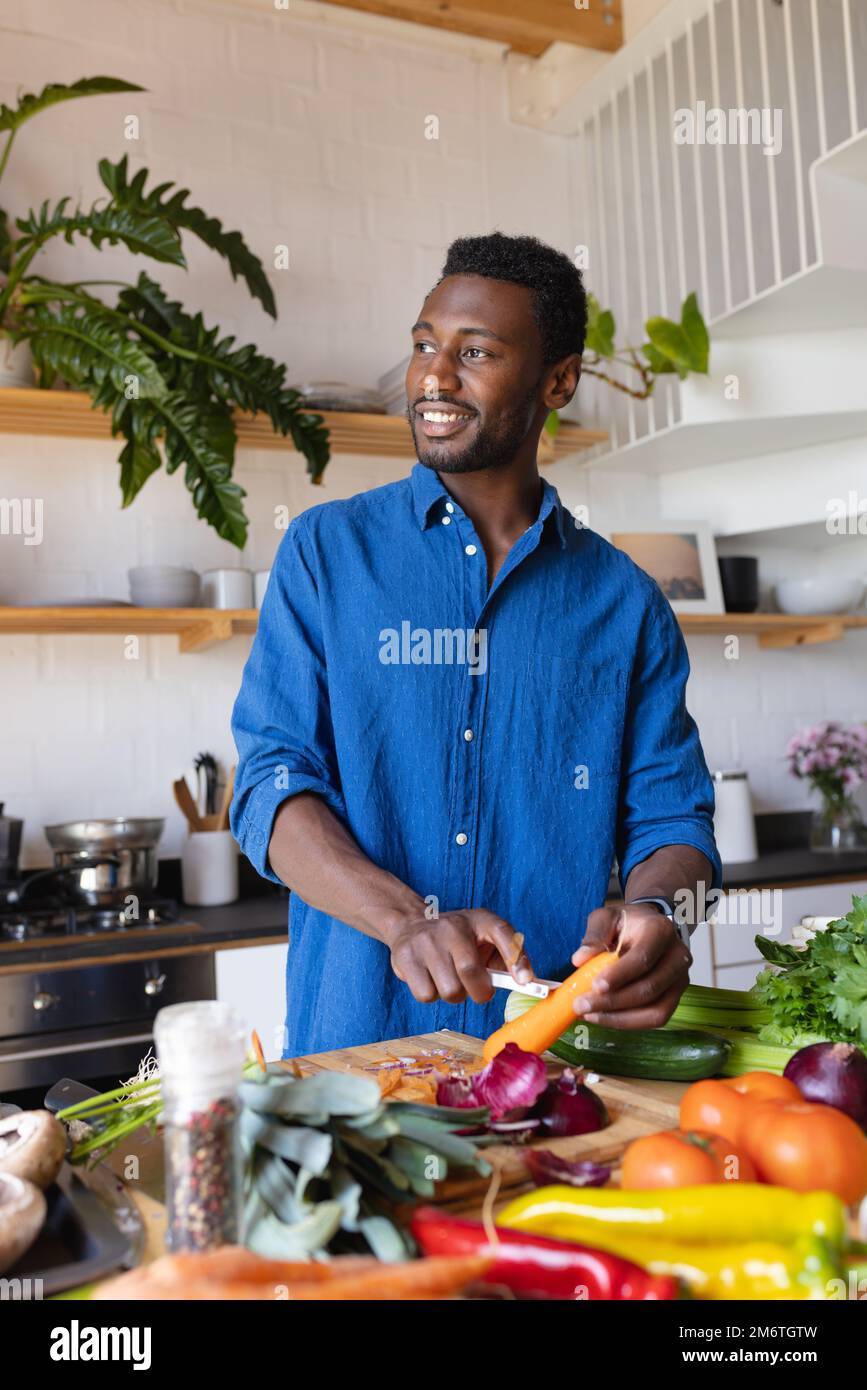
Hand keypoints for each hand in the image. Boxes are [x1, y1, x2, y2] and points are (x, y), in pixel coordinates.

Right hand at [384, 908, 533, 1005]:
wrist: (411, 923)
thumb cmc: (458, 939)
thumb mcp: (485, 937)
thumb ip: (505, 958)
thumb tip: (523, 981)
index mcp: (480, 919)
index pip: (502, 933)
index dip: (516, 958)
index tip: (525, 980)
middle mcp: (453, 926)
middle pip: (471, 972)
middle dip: (479, 992)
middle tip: (476, 989)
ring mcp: (427, 940)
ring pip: (449, 990)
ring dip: (454, 994)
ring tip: (449, 979)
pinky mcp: (406, 956)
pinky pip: (426, 995)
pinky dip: (431, 994)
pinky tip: (430, 978)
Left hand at [569, 904, 691, 1028]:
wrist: (650, 926)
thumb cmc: (627, 922)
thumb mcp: (607, 917)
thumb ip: (595, 935)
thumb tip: (579, 959)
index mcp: (661, 930)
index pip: (643, 957)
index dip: (620, 975)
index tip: (595, 986)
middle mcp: (678, 956)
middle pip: (649, 988)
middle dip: (613, 1002)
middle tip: (581, 1005)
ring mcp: (680, 979)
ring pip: (655, 1010)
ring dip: (620, 1018)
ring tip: (589, 1015)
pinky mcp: (676, 997)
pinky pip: (656, 1018)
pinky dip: (629, 1022)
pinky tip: (604, 1018)